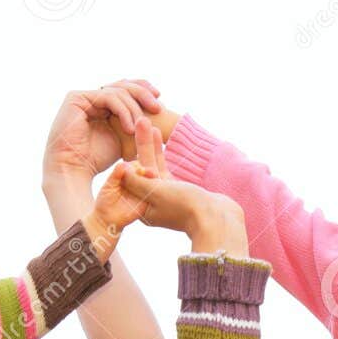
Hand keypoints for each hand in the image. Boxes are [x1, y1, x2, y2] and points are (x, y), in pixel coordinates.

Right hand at [43, 79, 161, 185]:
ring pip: (117, 91)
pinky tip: (129, 128)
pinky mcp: (76, 98)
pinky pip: (108, 97)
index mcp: (101, 104)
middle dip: (142, 94)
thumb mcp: (122, 138)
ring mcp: (83, 96)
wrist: (74, 169)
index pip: (125, 88)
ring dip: (133, 109)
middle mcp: (91, 97)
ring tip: (139, 128)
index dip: (143, 90)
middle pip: (122, 85)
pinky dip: (122, 111)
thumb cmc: (97, 160)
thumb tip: (158, 111)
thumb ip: (134, 122)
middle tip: (157, 108)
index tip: (159, 104)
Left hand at [112, 119, 246, 253]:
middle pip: (141, 169)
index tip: (125, 134)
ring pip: (152, 166)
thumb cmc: (186, 207)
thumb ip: (137, 181)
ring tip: (147, 122)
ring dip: (149, 145)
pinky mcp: (178, 191)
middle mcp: (150, 203)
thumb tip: (120, 170)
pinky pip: (164, 168)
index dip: (128, 154)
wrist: (217, 218)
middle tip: (140, 120)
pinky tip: (158, 136)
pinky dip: (160, 153)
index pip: (129, 178)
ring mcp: (165, 196)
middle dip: (140, 144)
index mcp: (141, 207)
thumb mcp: (157, 192)